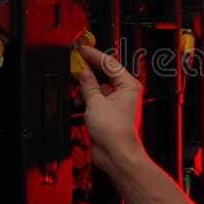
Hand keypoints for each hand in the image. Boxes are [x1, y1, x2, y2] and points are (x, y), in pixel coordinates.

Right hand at [77, 45, 143, 172]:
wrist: (116, 154)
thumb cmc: (115, 131)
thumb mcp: (96, 102)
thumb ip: (88, 85)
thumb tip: (83, 73)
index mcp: (128, 85)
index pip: (109, 63)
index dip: (93, 55)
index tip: (81, 49)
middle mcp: (125, 92)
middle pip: (103, 75)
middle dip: (88, 72)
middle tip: (75, 65)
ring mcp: (117, 103)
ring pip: (97, 88)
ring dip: (85, 89)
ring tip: (77, 92)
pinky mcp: (108, 113)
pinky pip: (95, 100)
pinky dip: (86, 100)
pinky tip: (79, 103)